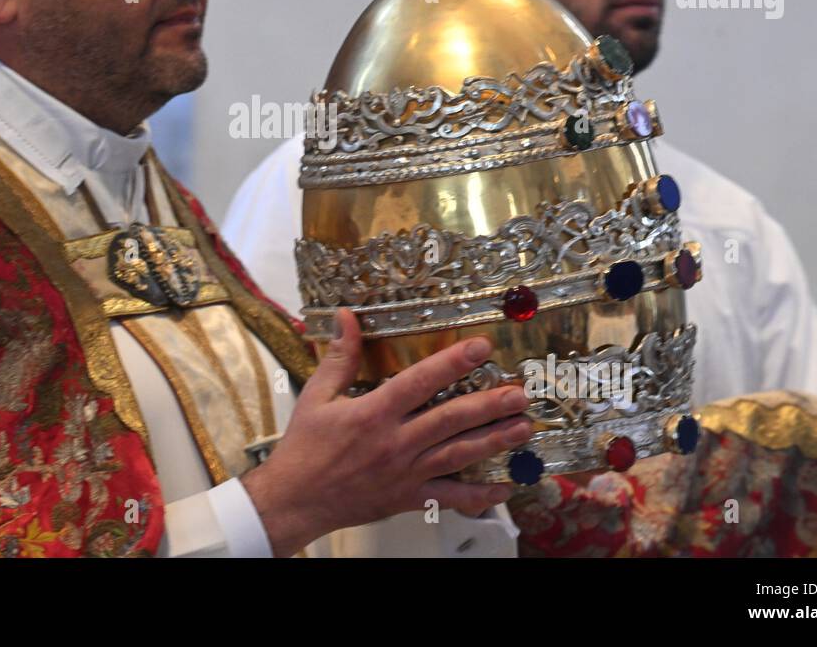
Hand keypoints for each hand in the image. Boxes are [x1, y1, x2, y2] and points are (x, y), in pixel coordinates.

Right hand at [241, 309, 531, 556]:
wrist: (293, 500)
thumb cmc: (303, 448)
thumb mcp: (316, 396)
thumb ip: (339, 357)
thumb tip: (347, 317)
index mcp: (373, 413)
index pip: (420, 382)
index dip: (452, 363)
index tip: (480, 347)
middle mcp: (394, 443)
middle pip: (449, 419)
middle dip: (488, 405)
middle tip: (519, 393)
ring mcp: (405, 473)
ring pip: (457, 454)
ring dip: (493, 440)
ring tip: (523, 428)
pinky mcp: (408, 498)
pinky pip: (449, 498)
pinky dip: (479, 495)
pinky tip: (505, 486)